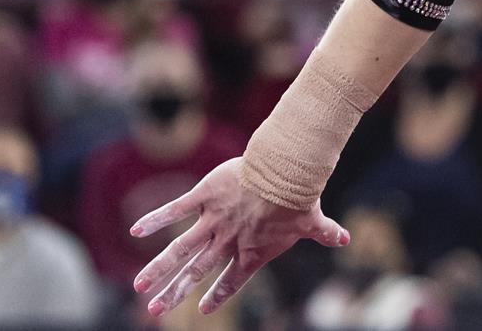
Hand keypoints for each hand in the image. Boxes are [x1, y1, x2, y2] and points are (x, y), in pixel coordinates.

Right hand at [130, 157, 349, 316]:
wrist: (285, 172)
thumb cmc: (299, 198)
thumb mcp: (312, 221)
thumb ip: (325, 232)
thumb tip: (346, 239)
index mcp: (250, 250)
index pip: (232, 280)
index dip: (219, 295)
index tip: (204, 310)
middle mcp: (227, 240)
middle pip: (196, 272)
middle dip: (175, 292)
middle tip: (155, 310)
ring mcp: (213, 220)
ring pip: (180, 249)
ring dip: (158, 268)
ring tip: (140, 285)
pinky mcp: (204, 197)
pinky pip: (175, 210)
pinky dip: (156, 220)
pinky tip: (135, 232)